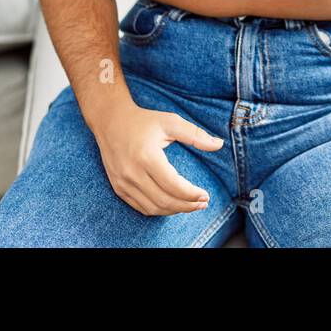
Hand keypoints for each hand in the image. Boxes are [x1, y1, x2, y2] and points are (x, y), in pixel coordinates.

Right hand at [89, 98, 224, 216]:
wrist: (110, 121)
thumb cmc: (143, 121)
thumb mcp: (171, 122)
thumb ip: (195, 134)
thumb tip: (219, 144)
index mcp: (146, 157)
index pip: (173, 185)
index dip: (192, 194)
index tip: (206, 194)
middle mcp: (132, 173)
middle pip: (164, 200)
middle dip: (187, 205)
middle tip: (203, 203)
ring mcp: (123, 182)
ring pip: (152, 207)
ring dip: (174, 210)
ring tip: (191, 205)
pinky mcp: (118, 187)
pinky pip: (140, 207)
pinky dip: (158, 209)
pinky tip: (172, 205)